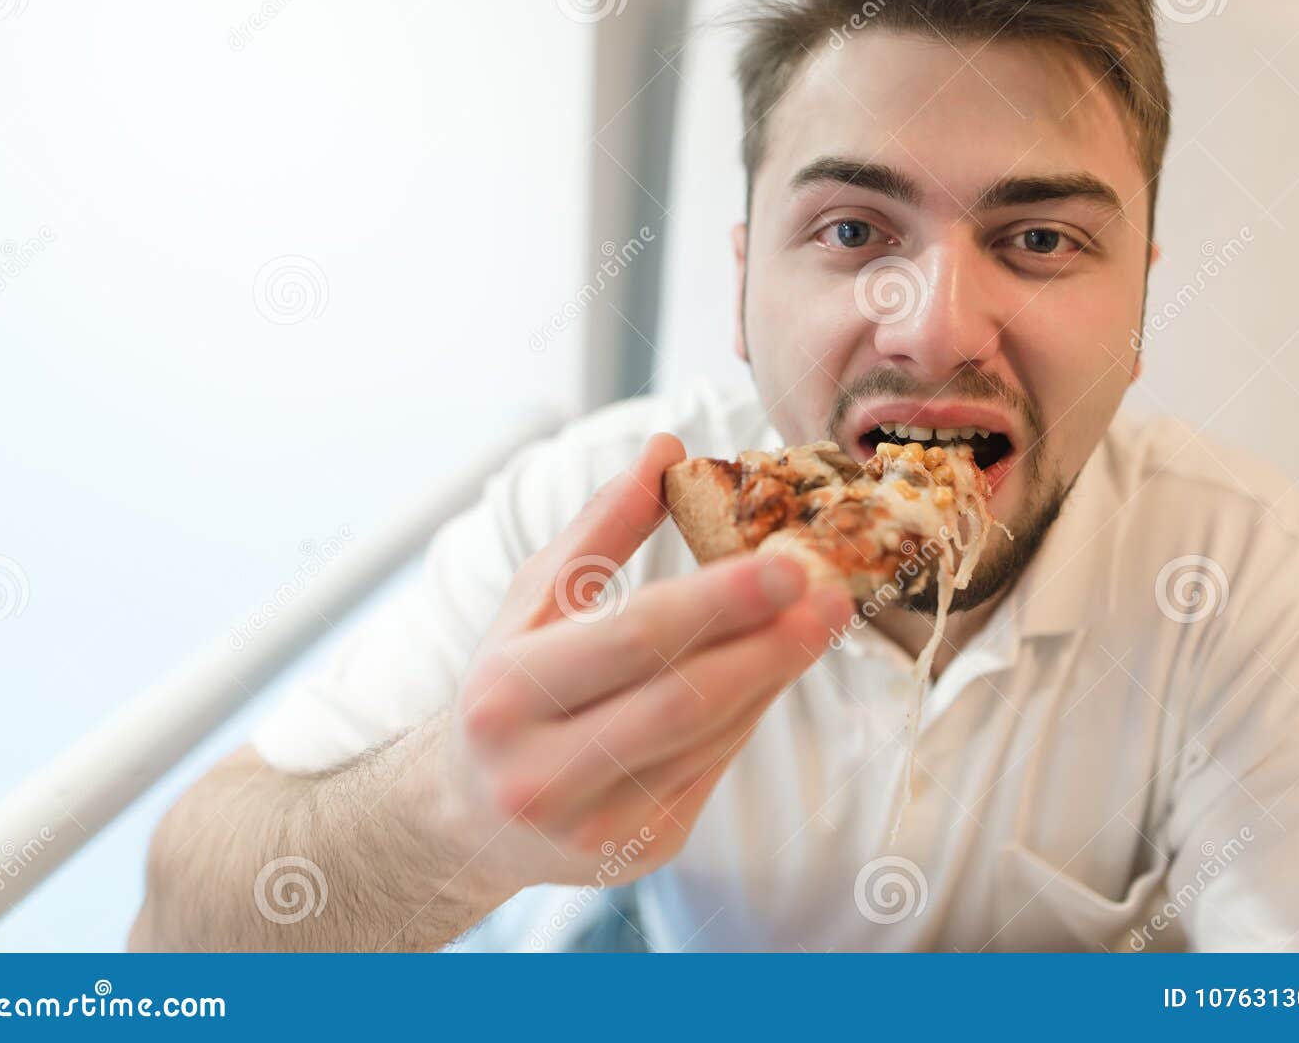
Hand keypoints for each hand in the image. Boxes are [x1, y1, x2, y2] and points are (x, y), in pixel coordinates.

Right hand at [432, 434, 852, 893]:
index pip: (633, 639)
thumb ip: (602, 526)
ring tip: (817, 621)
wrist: (467, 816)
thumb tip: (668, 447)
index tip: (788, 565)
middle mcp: (542, 772)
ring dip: (771, 675)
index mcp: (508, 695)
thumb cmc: (509, 684)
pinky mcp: (637, 851)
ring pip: (709, 737)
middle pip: (684, 701)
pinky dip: (748, 712)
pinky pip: (713, 768)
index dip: (718, 603)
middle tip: (831, 597)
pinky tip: (772, 667)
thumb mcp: (534, 600)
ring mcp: (592, 826)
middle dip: (769, 646)